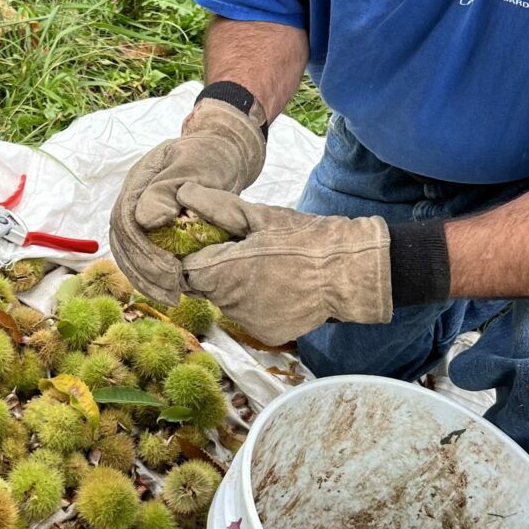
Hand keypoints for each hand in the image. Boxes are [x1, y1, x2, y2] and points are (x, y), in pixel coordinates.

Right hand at [109, 99, 265, 303]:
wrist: (221, 153)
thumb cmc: (211, 156)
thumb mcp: (195, 165)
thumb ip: (168, 189)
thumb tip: (145, 220)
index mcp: (138, 181)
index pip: (127, 221)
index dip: (144, 251)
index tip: (170, 271)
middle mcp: (131, 199)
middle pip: (123, 241)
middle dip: (145, 270)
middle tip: (171, 291)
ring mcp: (137, 213)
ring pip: (128, 252)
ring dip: (146, 278)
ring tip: (170, 296)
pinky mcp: (149, 228)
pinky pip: (142, 255)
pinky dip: (153, 275)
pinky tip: (169, 290)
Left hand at [176, 182, 392, 344]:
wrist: (348, 271)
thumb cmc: (304, 238)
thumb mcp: (260, 216)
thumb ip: (216, 208)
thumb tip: (181, 193)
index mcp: (224, 272)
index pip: (187, 271)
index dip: (196, 255)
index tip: (213, 243)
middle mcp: (231, 304)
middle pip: (205, 288)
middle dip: (216, 270)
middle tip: (245, 252)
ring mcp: (249, 322)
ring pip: (227, 303)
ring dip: (235, 287)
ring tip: (265, 268)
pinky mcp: (267, 335)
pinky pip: (249, 317)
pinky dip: (256, 304)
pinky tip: (277, 288)